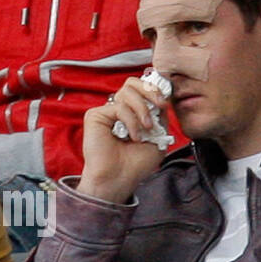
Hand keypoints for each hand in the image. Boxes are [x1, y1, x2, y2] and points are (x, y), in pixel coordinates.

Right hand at [79, 76, 169, 204]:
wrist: (119, 179)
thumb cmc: (136, 164)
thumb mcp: (159, 137)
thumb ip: (160, 116)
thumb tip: (162, 99)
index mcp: (133, 113)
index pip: (142, 88)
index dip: (154, 89)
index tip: (164, 102)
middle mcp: (119, 110)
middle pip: (133, 82)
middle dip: (151, 90)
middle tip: (160, 105)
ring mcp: (107, 112)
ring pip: (127, 91)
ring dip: (142, 109)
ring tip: (146, 129)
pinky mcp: (96, 116)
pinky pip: (119, 106)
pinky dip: (131, 121)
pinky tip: (132, 137)